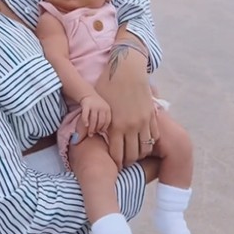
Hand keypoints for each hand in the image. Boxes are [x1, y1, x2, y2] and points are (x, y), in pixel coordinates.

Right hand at [79, 95, 111, 136]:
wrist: (89, 95)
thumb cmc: (97, 106)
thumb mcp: (104, 109)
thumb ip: (104, 118)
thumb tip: (103, 132)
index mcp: (107, 109)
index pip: (107, 121)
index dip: (104, 127)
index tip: (101, 132)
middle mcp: (101, 107)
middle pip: (101, 121)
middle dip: (97, 129)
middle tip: (94, 133)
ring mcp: (94, 106)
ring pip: (93, 119)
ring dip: (91, 128)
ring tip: (90, 133)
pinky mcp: (86, 105)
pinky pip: (85, 114)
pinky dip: (85, 121)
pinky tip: (86, 125)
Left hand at [94, 39, 158, 168]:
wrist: (127, 68)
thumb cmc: (108, 84)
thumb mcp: (96, 104)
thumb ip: (90, 123)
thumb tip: (78, 139)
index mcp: (116, 125)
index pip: (117, 155)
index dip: (116, 163)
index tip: (115, 165)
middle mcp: (131, 126)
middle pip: (132, 155)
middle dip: (128, 162)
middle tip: (124, 162)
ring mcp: (144, 121)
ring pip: (145, 148)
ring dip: (140, 154)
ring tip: (134, 153)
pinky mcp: (152, 114)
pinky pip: (154, 136)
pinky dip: (150, 142)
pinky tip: (144, 141)